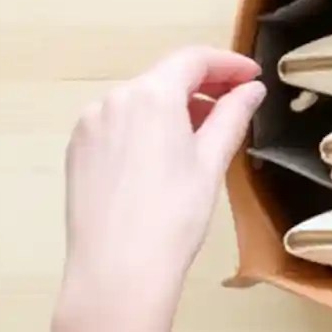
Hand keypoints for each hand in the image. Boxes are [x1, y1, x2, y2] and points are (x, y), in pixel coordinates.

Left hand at [63, 47, 265, 292]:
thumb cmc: (174, 217)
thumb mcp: (211, 162)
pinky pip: (119, 124)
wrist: (117, 272)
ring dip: (175, 108)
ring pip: (141, 102)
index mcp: (150, 96)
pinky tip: (165, 156)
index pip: (193, 60)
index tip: (253, 77)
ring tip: (203, 136)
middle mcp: (113, 100)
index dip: (228, 63)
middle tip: (237, 104)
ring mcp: (90, 126)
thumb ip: (233, 116)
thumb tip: (251, 90)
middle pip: (164, 78)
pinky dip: (147, 127)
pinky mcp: (78, 151)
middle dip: (203, 87)